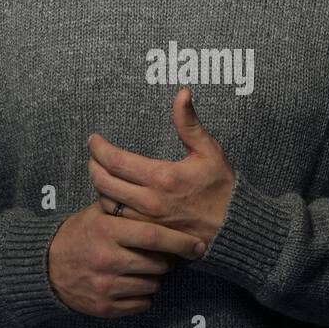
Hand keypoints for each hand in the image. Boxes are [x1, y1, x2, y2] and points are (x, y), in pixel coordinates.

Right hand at [47, 199, 206, 317]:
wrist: (45, 266)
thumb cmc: (80, 234)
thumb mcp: (97, 214)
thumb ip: (126, 208)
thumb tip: (162, 199)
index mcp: (107, 231)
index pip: (153, 236)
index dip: (180, 241)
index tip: (198, 245)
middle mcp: (106, 259)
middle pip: (158, 264)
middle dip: (168, 260)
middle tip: (164, 255)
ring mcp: (105, 286)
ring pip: (153, 285)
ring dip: (155, 277)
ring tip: (144, 267)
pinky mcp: (104, 307)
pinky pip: (142, 303)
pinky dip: (144, 294)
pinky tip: (133, 282)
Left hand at [87, 87, 235, 246]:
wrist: (235, 227)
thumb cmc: (223, 187)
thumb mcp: (209, 150)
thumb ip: (189, 122)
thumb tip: (182, 92)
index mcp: (162, 177)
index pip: (115, 161)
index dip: (98, 148)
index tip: (94, 140)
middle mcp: (150, 201)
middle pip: (103, 183)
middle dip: (93, 166)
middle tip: (94, 156)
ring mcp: (148, 222)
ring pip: (107, 204)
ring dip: (100, 187)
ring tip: (102, 174)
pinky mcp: (149, 235)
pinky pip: (118, 222)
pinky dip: (110, 207)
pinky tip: (114, 197)